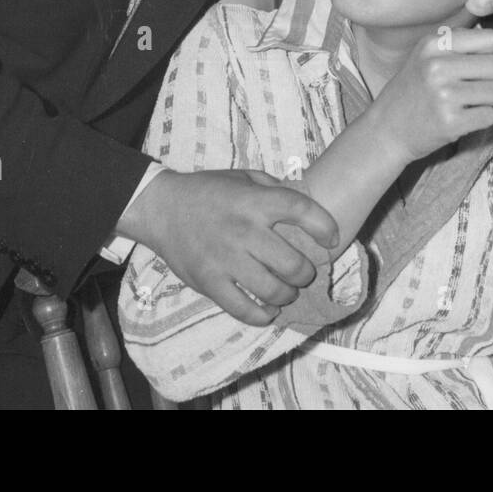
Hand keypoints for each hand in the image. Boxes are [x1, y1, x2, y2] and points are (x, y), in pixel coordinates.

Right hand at [119, 168, 340, 325]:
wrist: (161, 208)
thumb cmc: (207, 190)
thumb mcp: (242, 176)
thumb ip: (274, 188)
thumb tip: (308, 203)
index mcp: (254, 202)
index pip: (301, 211)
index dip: (324, 226)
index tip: (331, 238)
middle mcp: (243, 231)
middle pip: (293, 263)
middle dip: (306, 273)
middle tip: (304, 272)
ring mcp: (226, 260)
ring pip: (273, 290)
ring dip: (288, 294)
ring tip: (287, 290)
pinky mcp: (210, 283)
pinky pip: (244, 309)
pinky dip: (263, 314)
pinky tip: (269, 309)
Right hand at [367, 26, 492, 162]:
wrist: (387, 129)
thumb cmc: (414, 90)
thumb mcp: (426, 55)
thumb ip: (459, 44)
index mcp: (433, 44)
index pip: (491, 38)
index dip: (491, 53)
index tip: (477, 65)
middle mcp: (437, 65)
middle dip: (492, 79)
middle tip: (470, 87)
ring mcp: (443, 94)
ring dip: (487, 101)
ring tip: (463, 103)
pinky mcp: (450, 122)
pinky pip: (490, 116)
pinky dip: (480, 120)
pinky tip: (460, 118)